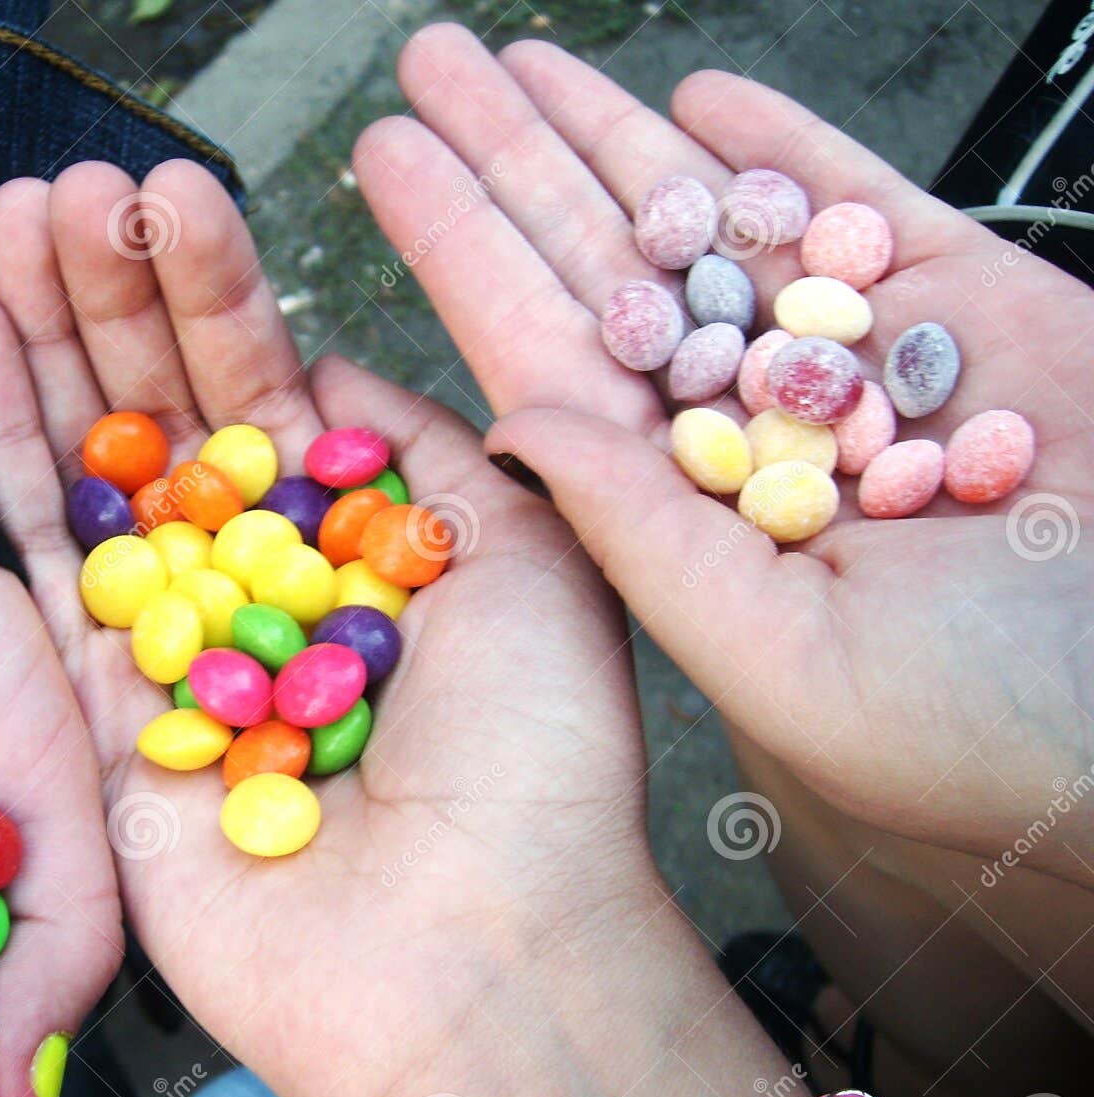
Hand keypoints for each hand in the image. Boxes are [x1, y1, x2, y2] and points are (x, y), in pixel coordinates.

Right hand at [0, 160, 803, 1096]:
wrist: (469, 958)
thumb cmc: (539, 768)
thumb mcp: (533, 562)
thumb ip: (431, 454)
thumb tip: (337, 369)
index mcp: (371, 547)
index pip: (275, 391)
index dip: (221, 293)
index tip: (173, 195)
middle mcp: (270, 588)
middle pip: (177, 412)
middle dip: (122, 295)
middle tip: (70, 184)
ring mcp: (178, 645)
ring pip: (103, 466)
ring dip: (57, 339)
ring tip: (14, 216)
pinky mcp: (104, 711)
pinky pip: (49, 558)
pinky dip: (11, 449)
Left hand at [349, 26, 1093, 998]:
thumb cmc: (999, 736)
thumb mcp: (788, 660)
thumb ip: (645, 543)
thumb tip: (518, 428)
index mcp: (695, 521)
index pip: (553, 367)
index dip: (469, 260)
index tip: (390, 168)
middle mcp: (758, 439)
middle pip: (610, 279)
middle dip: (519, 173)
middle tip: (429, 75)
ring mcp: (861, 371)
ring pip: (718, 232)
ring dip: (615, 144)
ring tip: (519, 66)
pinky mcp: (980, 315)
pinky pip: (864, 212)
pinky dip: (785, 155)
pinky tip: (697, 103)